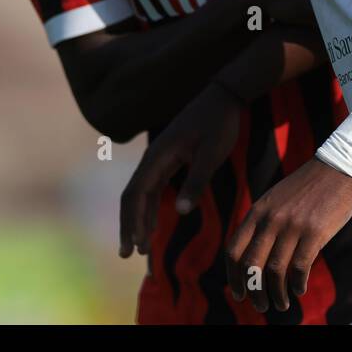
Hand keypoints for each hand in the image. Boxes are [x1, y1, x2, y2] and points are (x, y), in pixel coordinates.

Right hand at [118, 85, 242, 257]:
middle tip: (128, 255)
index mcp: (158, 156)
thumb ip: (196, 181)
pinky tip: (151, 226)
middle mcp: (152, 159)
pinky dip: (149, 209)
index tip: (134, 246)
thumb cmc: (218, 124)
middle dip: (129, 225)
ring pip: (141, 194)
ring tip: (139, 249)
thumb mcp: (212, 154)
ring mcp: (158, 160)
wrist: (223, 97)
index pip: (136, 193)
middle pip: (132, 196)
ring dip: (138, 220)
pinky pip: (153, 189)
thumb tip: (181, 212)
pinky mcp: (168, 161)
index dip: (132, 221)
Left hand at [224, 157, 351, 312]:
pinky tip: (300, 291)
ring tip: (281, 304)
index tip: (239, 292)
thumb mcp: (275, 199)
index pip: (234, 249)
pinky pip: (299, 268)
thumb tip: (253, 254)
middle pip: (250, 264)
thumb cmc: (307, 187)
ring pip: (275, 271)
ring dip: (276, 294)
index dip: (234, 276)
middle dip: (253, 291)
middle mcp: (270, 219)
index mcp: (257, 211)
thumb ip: (262, 222)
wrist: (339, 167)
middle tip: (259, 307)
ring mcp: (292, 225)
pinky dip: (297, 285)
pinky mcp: (314, 232)